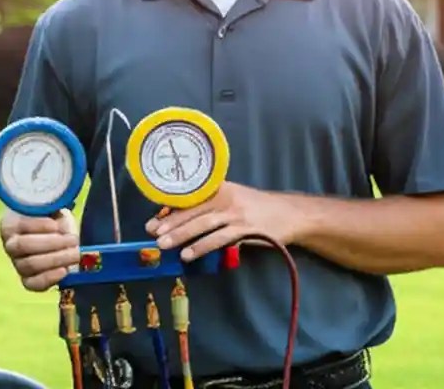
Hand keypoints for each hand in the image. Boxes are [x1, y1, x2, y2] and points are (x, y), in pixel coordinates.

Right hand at [0, 208, 79, 291]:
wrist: (58, 238)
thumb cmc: (52, 220)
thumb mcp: (51, 208)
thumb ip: (50, 206)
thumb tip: (59, 205)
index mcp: (10, 224)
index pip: (19, 225)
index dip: (39, 226)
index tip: (57, 225)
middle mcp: (9, 245)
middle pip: (24, 246)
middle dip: (52, 243)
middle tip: (73, 240)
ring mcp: (17, 264)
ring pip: (31, 265)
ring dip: (57, 259)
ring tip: (75, 253)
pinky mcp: (27, 281)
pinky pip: (34, 284)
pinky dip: (50, 278)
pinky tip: (64, 270)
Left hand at [144, 182, 304, 261]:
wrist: (291, 213)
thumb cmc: (256, 208)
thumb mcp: (233, 199)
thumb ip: (210, 206)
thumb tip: (179, 219)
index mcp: (219, 188)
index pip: (189, 198)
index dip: (169, 211)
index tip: (152, 221)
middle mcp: (225, 198)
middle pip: (192, 210)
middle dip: (170, 223)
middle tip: (152, 233)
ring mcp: (236, 214)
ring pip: (203, 224)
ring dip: (181, 235)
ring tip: (163, 244)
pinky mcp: (246, 229)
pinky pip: (219, 238)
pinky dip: (201, 246)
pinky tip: (188, 254)